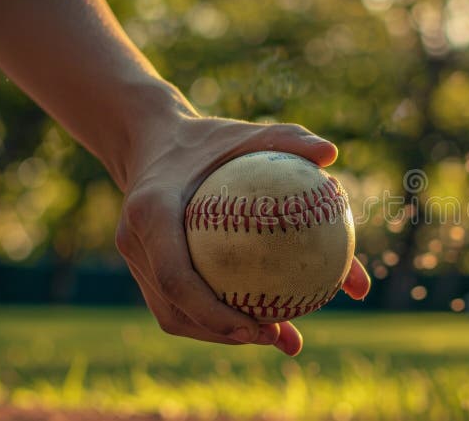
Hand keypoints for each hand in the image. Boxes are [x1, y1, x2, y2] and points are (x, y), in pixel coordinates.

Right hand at [114, 116, 370, 355]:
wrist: (152, 139)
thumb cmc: (210, 138)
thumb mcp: (250, 132)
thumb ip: (289, 139)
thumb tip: (333, 153)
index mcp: (151, 210)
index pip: (176, 276)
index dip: (213, 312)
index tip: (260, 326)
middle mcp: (135, 240)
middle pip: (174, 309)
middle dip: (224, 333)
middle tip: (277, 337)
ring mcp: (135, 258)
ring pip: (173, 315)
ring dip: (222, 334)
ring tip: (278, 336)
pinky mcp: (142, 266)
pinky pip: (177, 302)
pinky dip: (215, 317)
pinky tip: (261, 314)